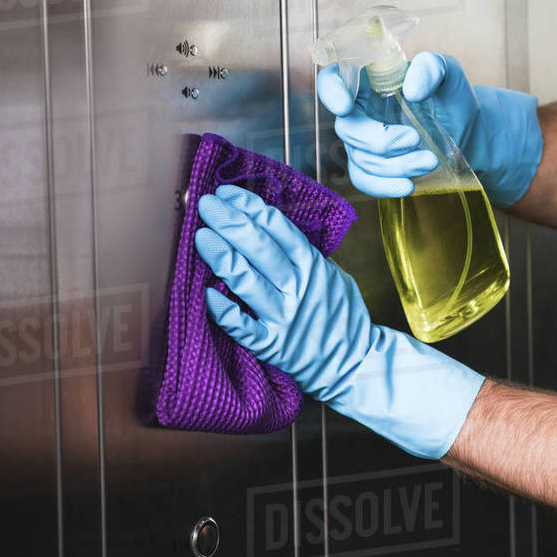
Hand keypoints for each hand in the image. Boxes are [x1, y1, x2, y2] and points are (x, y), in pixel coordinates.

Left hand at [195, 185, 485, 458]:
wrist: (356, 362)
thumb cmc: (341, 315)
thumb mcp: (331, 275)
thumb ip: (303, 255)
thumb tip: (267, 229)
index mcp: (311, 264)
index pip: (276, 226)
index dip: (248, 206)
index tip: (226, 193)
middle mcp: (296, 287)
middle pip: (257, 246)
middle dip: (228, 221)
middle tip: (206, 205)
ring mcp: (282, 316)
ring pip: (245, 279)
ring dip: (220, 255)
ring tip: (201, 237)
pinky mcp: (271, 345)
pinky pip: (242, 326)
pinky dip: (223, 310)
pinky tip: (205, 293)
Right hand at [316, 52, 542, 206]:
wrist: (466, 132)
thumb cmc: (451, 96)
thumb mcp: (447, 73)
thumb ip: (430, 68)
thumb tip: (411, 90)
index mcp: (368, 80)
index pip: (332, 79)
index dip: (331, 91)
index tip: (346, 107)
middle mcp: (359, 110)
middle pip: (347, 128)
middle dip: (380, 140)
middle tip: (415, 138)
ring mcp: (362, 140)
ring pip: (361, 158)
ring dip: (396, 164)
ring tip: (430, 161)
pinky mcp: (371, 167)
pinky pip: (364, 180)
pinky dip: (384, 186)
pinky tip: (409, 185)